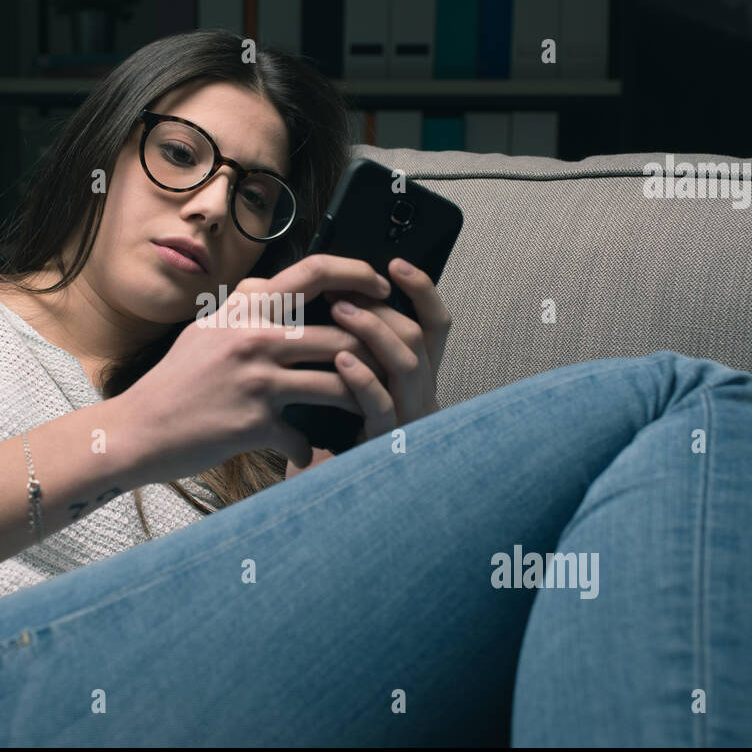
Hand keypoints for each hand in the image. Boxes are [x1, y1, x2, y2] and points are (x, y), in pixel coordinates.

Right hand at [115, 253, 393, 478]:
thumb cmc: (175, 382)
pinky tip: (306, 454)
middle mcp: (255, 337)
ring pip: (336, 384)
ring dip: (358, 399)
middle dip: (375, 350)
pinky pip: (302, 436)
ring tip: (367, 408)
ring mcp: (256, 380)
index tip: (380, 286)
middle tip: (390, 363)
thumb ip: (241, 307)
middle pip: (341, 334)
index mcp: (246, 308)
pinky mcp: (255, 422)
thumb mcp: (206, 329)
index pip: (313, 272)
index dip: (356, 273)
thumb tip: (267, 285)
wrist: (137, 429)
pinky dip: (307, 449)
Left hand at [322, 257, 452, 442]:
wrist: (315, 488)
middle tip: (341, 290)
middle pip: (419, 337)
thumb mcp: (345, 380)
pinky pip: (382, 405)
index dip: (422, 290)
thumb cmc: (328, 429)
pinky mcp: (384, 444)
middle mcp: (419, 396)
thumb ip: (350, 343)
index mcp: (413, 377)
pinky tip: (340, 361)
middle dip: (382, 306)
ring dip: (374, 331)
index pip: (435, 325)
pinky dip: (363, 378)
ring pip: (408, 364)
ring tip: (340, 311)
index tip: (395, 263)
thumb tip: (333, 292)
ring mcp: (406, 420)